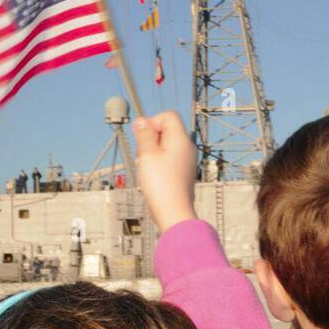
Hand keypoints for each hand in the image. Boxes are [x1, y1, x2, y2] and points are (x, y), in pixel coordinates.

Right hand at [133, 111, 196, 232]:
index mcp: (181, 139)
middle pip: (167, 130)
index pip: (168, 116)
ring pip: (166, 146)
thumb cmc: (162, 185)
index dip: (152, 122)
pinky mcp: (183, 172)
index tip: (142, 138)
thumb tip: (141, 121)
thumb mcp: (147, 154)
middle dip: (151, 138)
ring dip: (152, 152)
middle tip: (144, 155)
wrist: (174, 213)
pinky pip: (168, 159)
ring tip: (149, 168)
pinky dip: (158, 164)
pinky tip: (154, 178)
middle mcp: (187, 147)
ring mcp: (186, 160)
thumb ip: (144, 134)